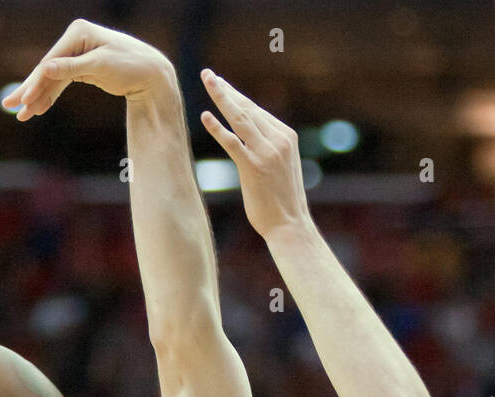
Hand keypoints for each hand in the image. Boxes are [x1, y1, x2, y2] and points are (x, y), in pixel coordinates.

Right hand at [1, 19, 174, 120]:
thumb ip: (71, 68)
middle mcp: (76, 40)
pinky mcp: (82, 67)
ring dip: (38, 97)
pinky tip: (40, 109)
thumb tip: (44, 69)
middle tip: (10, 106)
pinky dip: (52, 96)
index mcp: (79, 32)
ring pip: (53, 78)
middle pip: (48, 68)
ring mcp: (77, 53)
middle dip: (30, 89)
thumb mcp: (100, 67)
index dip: (36, 82)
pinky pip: (62, 82)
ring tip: (23, 116)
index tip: (25, 100)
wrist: (152, 74)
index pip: (52, 60)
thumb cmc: (131, 66)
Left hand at [198, 69, 310, 238]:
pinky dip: (218, 128)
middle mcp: (279, 139)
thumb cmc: (282, 200)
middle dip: (226, 89)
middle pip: (247, 108)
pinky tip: (205, 116)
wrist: (289, 224)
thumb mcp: (280, 166)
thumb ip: (268, 147)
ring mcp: (267, 152)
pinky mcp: (254, 167)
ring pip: (240, 118)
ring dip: (221, 97)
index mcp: (287, 136)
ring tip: (206, 81)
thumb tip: (250, 138)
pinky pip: (233, 142)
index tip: (221, 84)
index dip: (236, 96)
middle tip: (208, 74)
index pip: (256, 110)